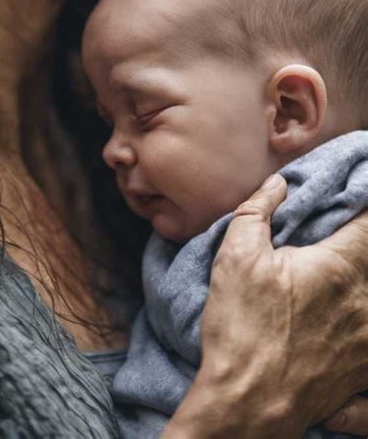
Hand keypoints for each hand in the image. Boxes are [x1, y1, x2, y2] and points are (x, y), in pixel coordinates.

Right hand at [195, 175, 367, 437]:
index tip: (355, 194)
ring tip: (343, 269)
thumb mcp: (236, 257)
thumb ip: (258, 210)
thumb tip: (278, 183)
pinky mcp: (365, 368)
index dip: (362, 202)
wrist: (248, 406)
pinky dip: (365, 319)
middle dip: (361, 237)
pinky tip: (352, 311)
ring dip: (363, 274)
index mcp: (339, 266)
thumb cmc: (242, 331)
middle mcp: (366, 299)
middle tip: (345, 231)